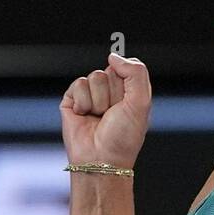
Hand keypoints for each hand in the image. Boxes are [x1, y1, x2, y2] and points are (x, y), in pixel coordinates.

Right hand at [60, 53, 150, 168]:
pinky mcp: (72, 100)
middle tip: (112, 114)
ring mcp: (91, 95)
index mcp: (129, 91)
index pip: (127, 67)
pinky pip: (78, 84)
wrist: (100, 159)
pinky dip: (84, 102)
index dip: (127, 83)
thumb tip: (112, 56)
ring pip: (94, 77)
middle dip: (113, 93)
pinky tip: (85, 116)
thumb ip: (135, 73)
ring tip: (99, 118)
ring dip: (99, 100)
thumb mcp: (141, 102)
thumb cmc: (123, 136)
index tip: (127, 103)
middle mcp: (110, 92)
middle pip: (110, 71)